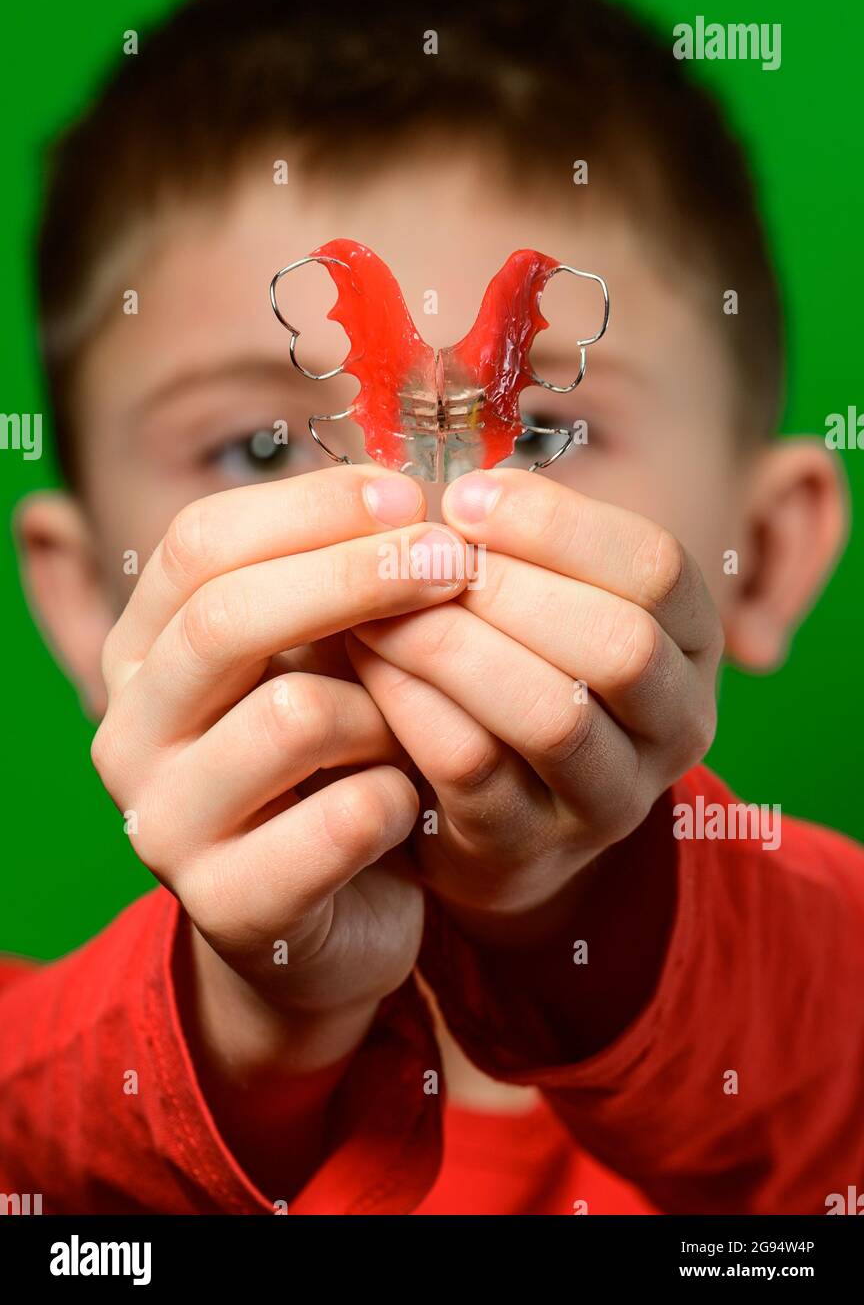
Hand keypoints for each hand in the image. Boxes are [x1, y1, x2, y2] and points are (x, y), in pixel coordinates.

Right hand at [90, 464, 468, 1072]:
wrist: (326, 919)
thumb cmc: (333, 764)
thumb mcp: (321, 657)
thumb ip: (334, 580)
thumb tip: (406, 487)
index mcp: (145, 650)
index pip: (201, 542)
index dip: (314, 508)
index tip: (413, 497)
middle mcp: (129, 731)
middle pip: (229, 615)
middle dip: (359, 575)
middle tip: (454, 566)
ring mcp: (166, 825)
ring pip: (294, 714)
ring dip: (388, 709)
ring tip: (417, 725)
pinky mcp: (230, 907)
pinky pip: (344, 821)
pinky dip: (401, 798)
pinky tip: (410, 803)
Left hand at [348, 468, 722, 929]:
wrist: (502, 825)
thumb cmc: (517, 676)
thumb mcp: (549, 608)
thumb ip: (521, 549)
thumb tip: (444, 483)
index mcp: (690, 642)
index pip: (658, 567)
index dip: (558, 523)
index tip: (464, 498)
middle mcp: (674, 725)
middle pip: (621, 644)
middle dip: (508, 588)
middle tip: (418, 557)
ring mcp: (609, 799)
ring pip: (550, 716)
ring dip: (451, 646)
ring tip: (378, 606)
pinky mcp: (529, 849)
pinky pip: (472, 767)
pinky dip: (411, 703)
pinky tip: (367, 661)